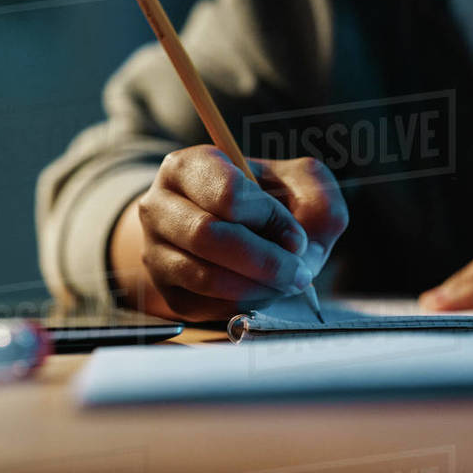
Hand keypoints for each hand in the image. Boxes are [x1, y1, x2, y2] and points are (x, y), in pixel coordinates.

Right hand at [112, 146, 347, 320]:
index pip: (227, 193)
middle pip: (207, 236)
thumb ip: (316, 195)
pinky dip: (242, 305)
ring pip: (204, 276)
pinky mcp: (165, 290)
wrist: (233, 233)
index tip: (296, 238)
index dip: (269, 219)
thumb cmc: (267, 203)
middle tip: (299, 273)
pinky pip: (202, 305)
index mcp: (189, 166)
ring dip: (257, 287)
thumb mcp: (297, 183)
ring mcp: (155, 250)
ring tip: (285, 284)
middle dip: (264, 261)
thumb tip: (301, 243)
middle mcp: (159, 205)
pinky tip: (262, 293)